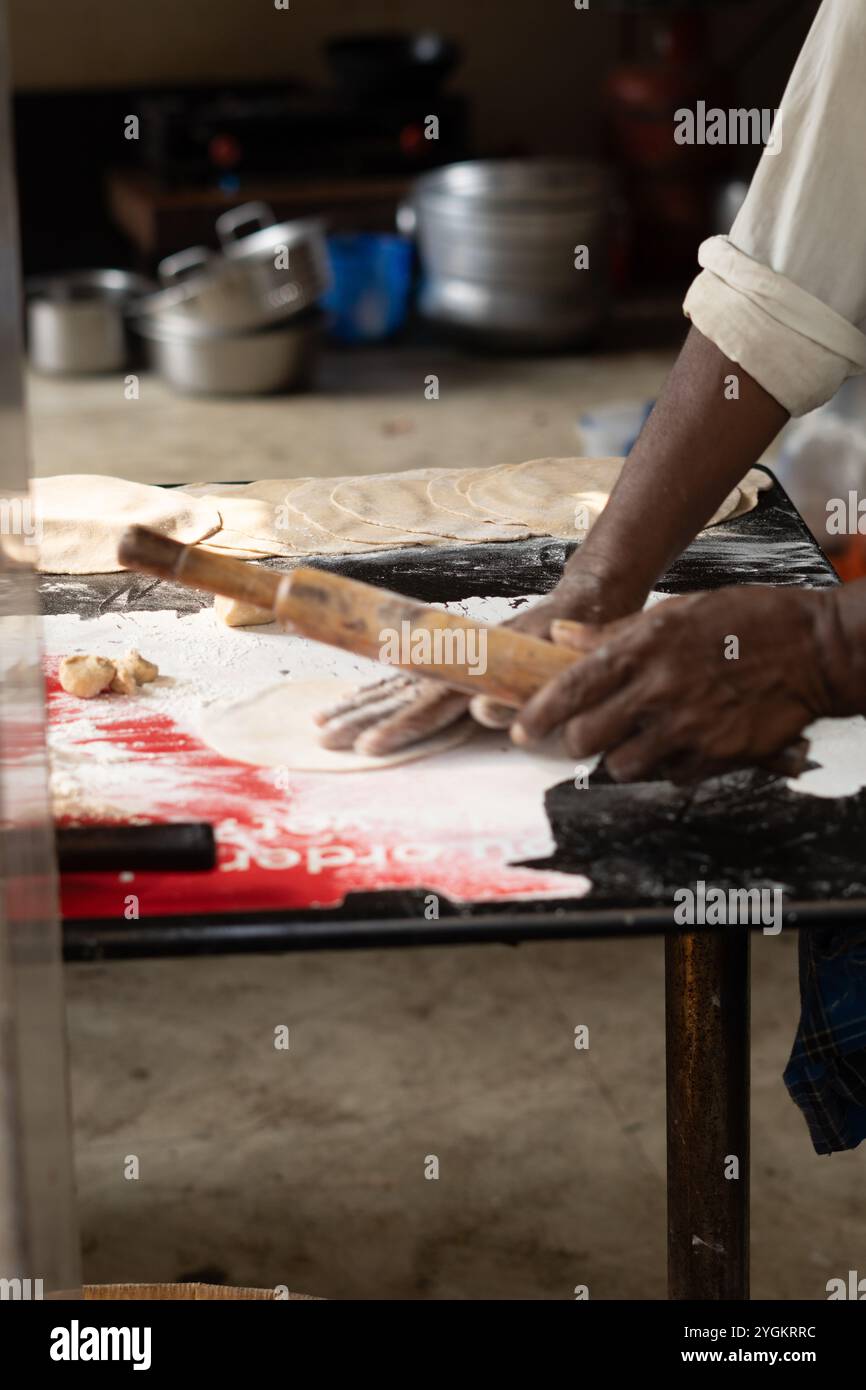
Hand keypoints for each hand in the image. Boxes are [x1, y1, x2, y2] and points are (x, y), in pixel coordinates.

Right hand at [314, 566, 643, 754]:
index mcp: (480, 668)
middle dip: (360, 716)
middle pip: (401, 692)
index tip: (368, 745)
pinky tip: (352, 701)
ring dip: (358, 703)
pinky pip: (407, 679)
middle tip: (323, 738)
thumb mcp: (559, 668)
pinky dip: (377, 690)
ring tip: (321, 724)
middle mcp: (457, 663)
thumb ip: (524, 694)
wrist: (583, 602)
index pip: (433, 703)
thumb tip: (481, 711)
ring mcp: (451, 660)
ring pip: (395, 683)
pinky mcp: (451, 659)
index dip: (401, 725)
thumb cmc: (575, 641)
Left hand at [512, 586, 838, 782]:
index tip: (520, 730)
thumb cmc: (743, 621)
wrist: (813, 649)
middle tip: (582, 736)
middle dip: (575, 741)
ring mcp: (687, 727)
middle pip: (585, 738)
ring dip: (621, 757)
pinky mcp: (715, 756)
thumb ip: (613, 633)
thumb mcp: (675, 611)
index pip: (571, 688)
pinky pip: (670, 776)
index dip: (537, 715)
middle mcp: (659, 689)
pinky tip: (680, 742)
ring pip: (622, 766)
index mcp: (643, 647)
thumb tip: (560, 636)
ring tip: (637, 737)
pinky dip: (666, 766)